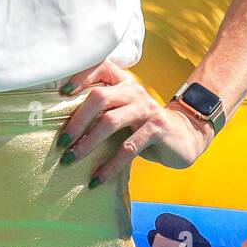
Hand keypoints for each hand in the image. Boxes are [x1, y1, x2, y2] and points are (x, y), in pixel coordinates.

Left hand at [56, 60, 213, 185]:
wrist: (184, 136)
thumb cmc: (143, 126)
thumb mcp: (124, 112)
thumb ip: (103, 109)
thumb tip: (64, 126)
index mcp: (124, 82)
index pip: (102, 67)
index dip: (81, 76)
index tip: (62, 93)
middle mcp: (135, 91)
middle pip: (99, 97)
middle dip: (77, 121)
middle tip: (62, 142)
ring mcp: (146, 109)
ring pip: (110, 122)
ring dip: (87, 144)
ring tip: (71, 160)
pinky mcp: (157, 129)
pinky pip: (128, 148)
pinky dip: (110, 165)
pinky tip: (97, 179)